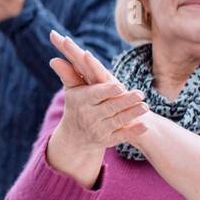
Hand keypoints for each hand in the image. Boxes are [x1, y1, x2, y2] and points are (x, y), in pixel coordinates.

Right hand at [44, 31, 147, 184]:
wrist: (74, 137)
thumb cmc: (76, 105)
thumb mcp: (71, 90)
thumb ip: (67, 74)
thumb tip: (53, 59)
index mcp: (82, 102)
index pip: (95, 95)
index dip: (107, 91)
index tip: (119, 86)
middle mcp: (90, 117)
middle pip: (110, 108)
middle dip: (125, 101)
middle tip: (140, 94)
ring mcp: (100, 130)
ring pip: (118, 121)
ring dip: (132, 114)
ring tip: (145, 106)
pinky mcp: (108, 140)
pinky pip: (122, 136)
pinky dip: (133, 131)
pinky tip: (145, 126)